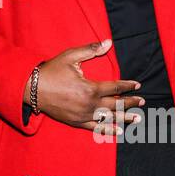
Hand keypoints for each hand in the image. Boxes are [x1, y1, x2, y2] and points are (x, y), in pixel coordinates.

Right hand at [24, 39, 144, 132]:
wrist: (32, 89)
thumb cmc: (52, 71)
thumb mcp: (71, 56)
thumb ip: (91, 50)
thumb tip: (108, 43)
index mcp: (90, 88)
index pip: (115, 87)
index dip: (127, 86)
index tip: (137, 85)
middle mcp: (89, 104)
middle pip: (116, 104)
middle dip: (130, 102)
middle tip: (142, 102)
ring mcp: (83, 115)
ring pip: (109, 118)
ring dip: (124, 118)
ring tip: (137, 119)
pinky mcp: (76, 122)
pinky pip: (95, 127)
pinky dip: (108, 130)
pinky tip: (118, 131)